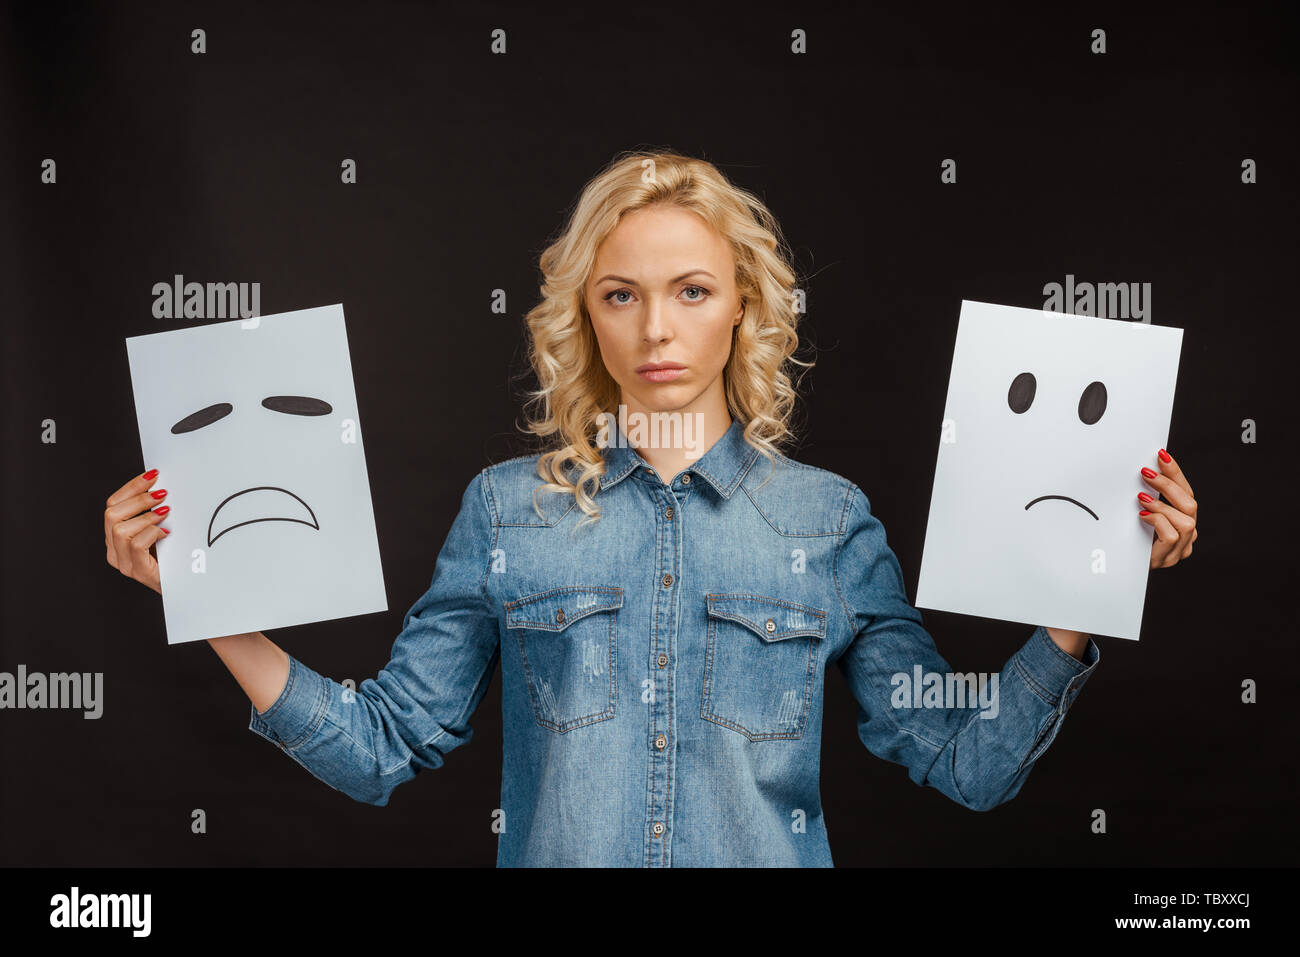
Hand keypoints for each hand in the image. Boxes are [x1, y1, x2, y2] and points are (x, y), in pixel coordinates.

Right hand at [104, 468, 169, 594]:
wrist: (187, 586)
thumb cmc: (174, 557)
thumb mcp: (159, 530)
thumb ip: (154, 512)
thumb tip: (160, 485)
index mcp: (115, 538)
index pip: (112, 505)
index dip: (132, 487)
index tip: (153, 475)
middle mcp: (114, 551)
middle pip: (111, 514)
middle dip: (139, 498)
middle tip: (162, 494)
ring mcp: (124, 563)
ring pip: (119, 529)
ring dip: (146, 516)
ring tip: (165, 514)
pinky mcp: (138, 571)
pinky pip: (135, 544)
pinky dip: (152, 533)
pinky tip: (166, 533)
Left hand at [1139, 449, 1196, 568]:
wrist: (1115, 567)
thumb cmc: (1127, 536)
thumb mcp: (1138, 512)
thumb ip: (1147, 497)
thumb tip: (1143, 470)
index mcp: (1183, 520)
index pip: (1186, 493)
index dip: (1175, 473)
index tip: (1161, 455)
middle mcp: (1186, 535)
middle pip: (1191, 504)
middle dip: (1168, 485)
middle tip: (1146, 474)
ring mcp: (1180, 549)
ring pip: (1186, 521)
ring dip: (1163, 505)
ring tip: (1142, 499)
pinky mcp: (1169, 558)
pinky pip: (1172, 536)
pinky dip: (1158, 522)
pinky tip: (1143, 517)